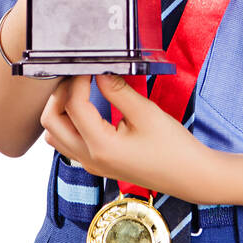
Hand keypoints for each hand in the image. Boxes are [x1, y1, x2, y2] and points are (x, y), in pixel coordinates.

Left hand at [40, 73, 223, 201]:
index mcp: (101, 147)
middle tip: (79, 76)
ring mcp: (91, 164)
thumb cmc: (174, 148)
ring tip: (81, 90)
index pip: (74, 106)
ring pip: (55, 135)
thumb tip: (99, 71)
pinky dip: (70, 122)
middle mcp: (89, 158)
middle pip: (51, 122)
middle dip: (60, 94)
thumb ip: (118, 90)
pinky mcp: (97, 164)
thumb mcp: (146, 112)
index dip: (77, 80)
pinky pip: (69, 143)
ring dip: (61, 110)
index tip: (89, 65)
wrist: (190, 176)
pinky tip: (88, 108)